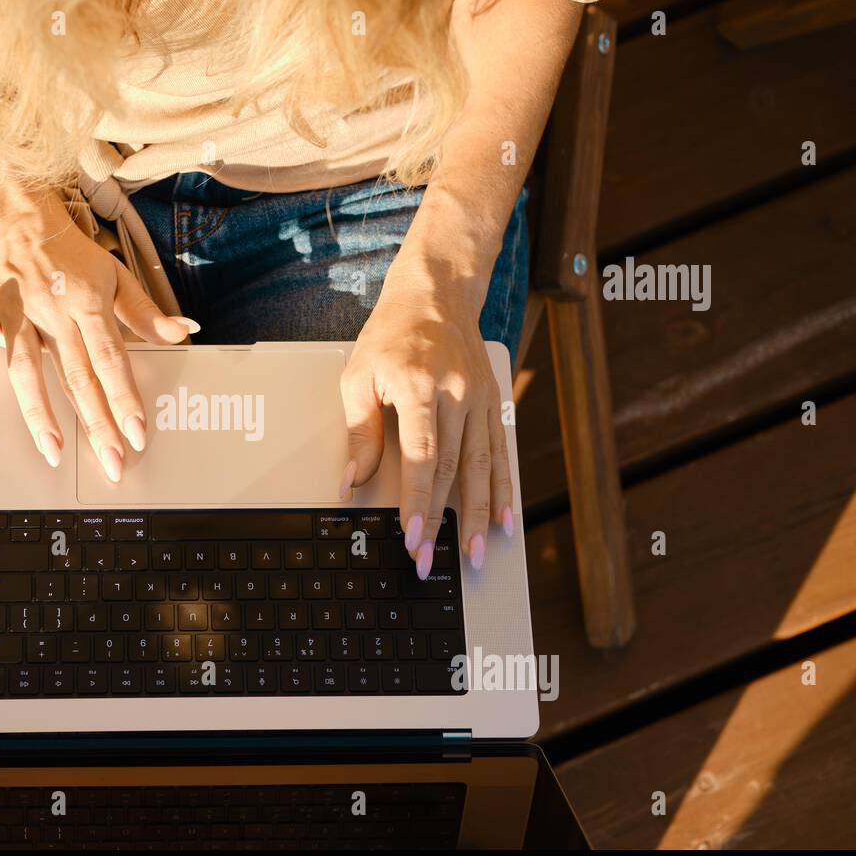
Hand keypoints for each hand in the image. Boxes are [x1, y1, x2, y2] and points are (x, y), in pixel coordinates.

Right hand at [0, 205, 197, 480]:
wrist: (22, 216)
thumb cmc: (74, 256)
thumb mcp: (117, 277)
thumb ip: (147, 312)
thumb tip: (186, 331)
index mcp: (90, 303)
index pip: (112, 359)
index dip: (125, 397)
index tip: (136, 434)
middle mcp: (55, 310)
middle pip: (76, 374)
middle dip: (95, 422)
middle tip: (110, 463)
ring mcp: (19, 309)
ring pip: (27, 366)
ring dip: (39, 410)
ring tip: (54, 451)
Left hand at [340, 261, 513, 577]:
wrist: (436, 294)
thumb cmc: (390, 335)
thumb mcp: (358, 376)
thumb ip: (360, 432)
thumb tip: (351, 482)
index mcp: (418, 385)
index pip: (421, 455)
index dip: (417, 501)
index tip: (412, 536)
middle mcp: (457, 394)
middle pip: (452, 469)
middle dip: (442, 521)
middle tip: (431, 561)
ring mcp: (482, 399)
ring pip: (483, 467)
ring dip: (479, 516)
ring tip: (475, 554)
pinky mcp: (495, 402)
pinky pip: (500, 453)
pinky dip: (503, 489)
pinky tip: (504, 520)